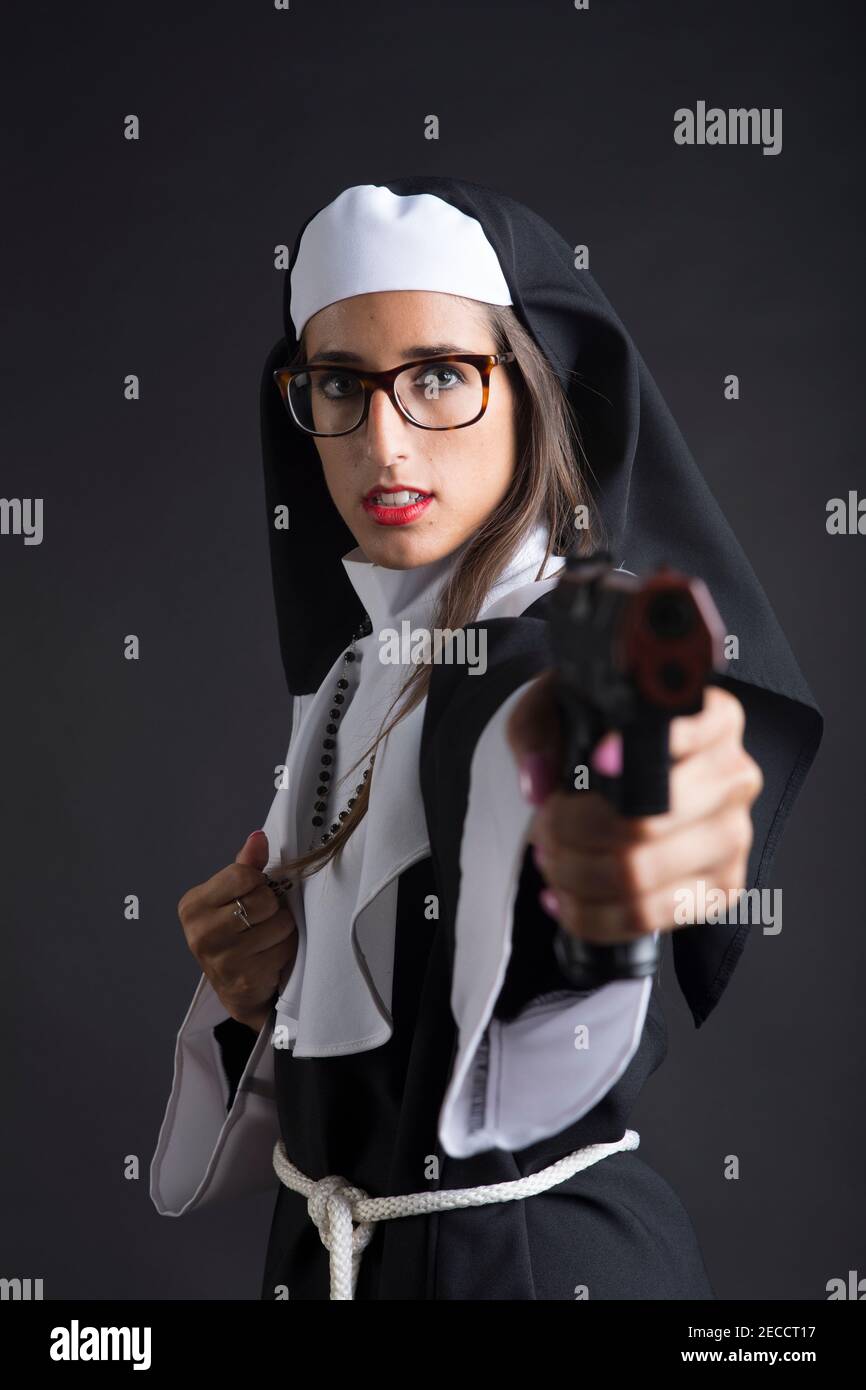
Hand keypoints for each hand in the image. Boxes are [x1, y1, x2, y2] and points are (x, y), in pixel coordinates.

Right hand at [177, 830, 297, 1030]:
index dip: (258, 882)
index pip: (241, 874)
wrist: (237, 987)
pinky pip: (284, 949)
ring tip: (266, 939)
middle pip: (263, 900)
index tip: (253, 894)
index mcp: (193, 905)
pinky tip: (269, 957)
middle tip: (261, 920)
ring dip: (282, 930)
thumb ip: (247, 865)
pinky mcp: (244, 979)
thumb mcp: (234, 895)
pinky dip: (285, 951)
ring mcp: (220, 959)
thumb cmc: (236, 933)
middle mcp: (200, 932)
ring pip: (279, 924)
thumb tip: (258, 837)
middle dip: (272, 908)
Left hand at [505, 672, 763, 944]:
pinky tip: (564, 895)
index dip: (638, 755)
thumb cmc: (597, 739)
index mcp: (712, 718)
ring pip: (638, 875)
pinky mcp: (719, 889)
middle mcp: (733, 776)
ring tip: (550, 859)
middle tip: (546, 824)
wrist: (624, 787)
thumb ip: (538, 727)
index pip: (693, 733)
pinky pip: (644, 917)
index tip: (595, 762)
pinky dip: (588, 914)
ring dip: (573, 873)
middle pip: (646, 821)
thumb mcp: (560, 707)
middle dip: (573, 829)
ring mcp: (732, 837)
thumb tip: (539, 779)